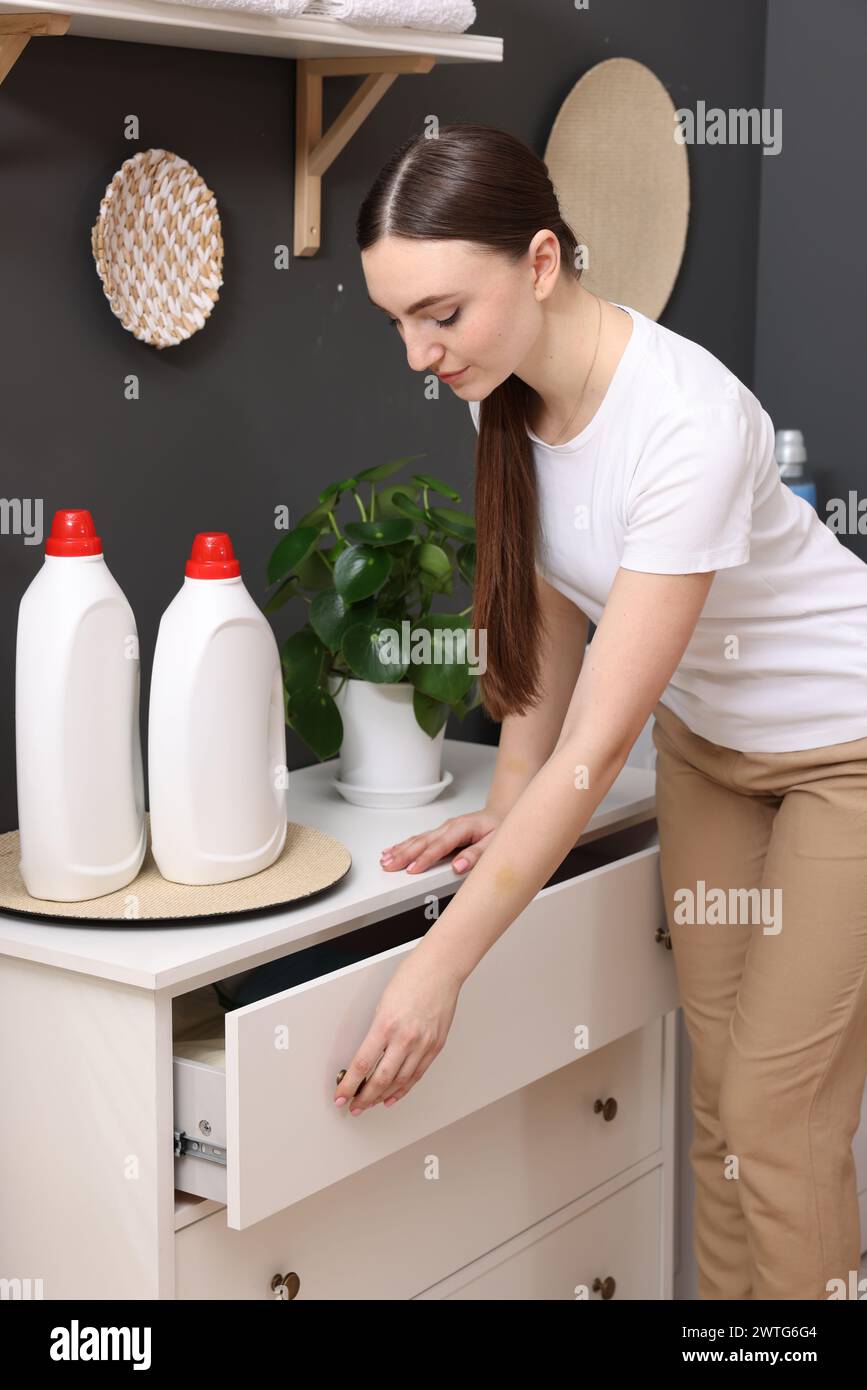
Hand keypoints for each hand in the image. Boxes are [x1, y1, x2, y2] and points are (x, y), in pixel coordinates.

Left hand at [332, 948, 461, 1115]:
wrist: (440, 969)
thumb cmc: (412, 978)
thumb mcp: (383, 1003)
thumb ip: (377, 1032)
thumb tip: (368, 1056)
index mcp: (386, 1024)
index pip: (362, 1064)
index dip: (349, 1085)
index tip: (340, 1095)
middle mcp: (405, 1038)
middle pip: (380, 1079)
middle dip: (364, 1098)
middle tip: (354, 1106)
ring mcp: (422, 1044)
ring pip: (399, 1082)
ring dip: (382, 1097)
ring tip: (370, 1104)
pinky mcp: (435, 1046)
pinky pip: (417, 1075)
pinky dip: (403, 1089)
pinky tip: (393, 1096)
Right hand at [380, 808, 501, 875]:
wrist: (501, 814)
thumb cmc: (500, 828)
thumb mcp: (495, 843)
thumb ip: (476, 855)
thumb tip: (458, 866)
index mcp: (461, 828)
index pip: (440, 846)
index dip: (425, 859)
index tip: (412, 869)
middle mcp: (449, 827)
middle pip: (422, 842)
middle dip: (404, 855)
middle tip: (389, 867)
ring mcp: (443, 829)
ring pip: (417, 840)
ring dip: (400, 850)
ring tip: (385, 861)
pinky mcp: (441, 832)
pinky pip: (419, 839)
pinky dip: (404, 845)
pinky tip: (393, 851)